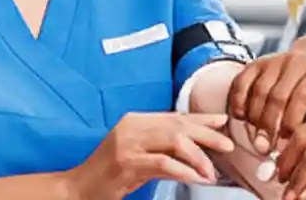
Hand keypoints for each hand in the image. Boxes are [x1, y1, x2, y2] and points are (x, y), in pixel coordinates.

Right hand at [65, 112, 234, 199]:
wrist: (78, 189)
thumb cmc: (108, 174)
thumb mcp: (138, 155)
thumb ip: (162, 147)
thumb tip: (195, 148)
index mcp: (135, 120)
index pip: (175, 116)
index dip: (201, 119)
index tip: (222, 122)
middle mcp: (132, 127)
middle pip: (178, 125)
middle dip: (206, 135)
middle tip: (226, 145)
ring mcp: (128, 144)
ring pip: (174, 141)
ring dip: (198, 156)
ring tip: (210, 171)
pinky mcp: (127, 163)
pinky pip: (163, 163)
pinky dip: (184, 170)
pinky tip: (196, 178)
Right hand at [228, 39, 305, 153]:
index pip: (302, 96)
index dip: (292, 121)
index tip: (288, 142)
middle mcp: (295, 61)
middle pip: (277, 95)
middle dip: (270, 125)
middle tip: (266, 148)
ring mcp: (274, 60)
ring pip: (258, 90)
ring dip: (254, 118)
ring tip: (257, 138)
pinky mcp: (256, 63)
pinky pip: (241, 82)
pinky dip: (237, 101)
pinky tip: (241, 118)